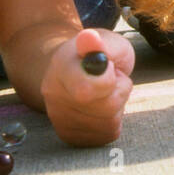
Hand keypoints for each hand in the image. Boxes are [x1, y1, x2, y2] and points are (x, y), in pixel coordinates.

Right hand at [40, 28, 134, 145]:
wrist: (77, 70)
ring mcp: (59, 118)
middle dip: (119, 90)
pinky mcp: (70, 136)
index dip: (107, 81)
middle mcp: (54, 95)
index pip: (85, 89)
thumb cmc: (98, 54)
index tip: (110, 67)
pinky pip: (108, 134)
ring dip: (118, 105)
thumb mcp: (107, 41)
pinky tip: (102, 107)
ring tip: (106, 91)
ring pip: (109, 122)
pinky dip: (113, 120)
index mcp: (61, 66)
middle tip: (112, 77)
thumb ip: (101, 45)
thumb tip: (89, 38)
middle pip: (107, 107)